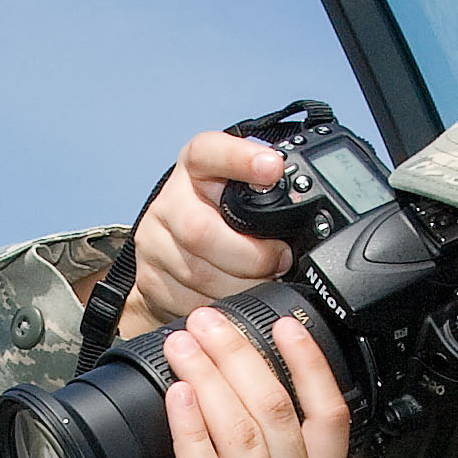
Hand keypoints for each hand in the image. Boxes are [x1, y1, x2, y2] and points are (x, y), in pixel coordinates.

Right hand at [117, 130, 301, 339]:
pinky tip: (237, 298)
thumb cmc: (219, 218)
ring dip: (241, 285)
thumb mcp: (239, 194)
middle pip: (200, 230)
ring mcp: (154, 240)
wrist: (172, 256)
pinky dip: (221, 305)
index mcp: (196, 167)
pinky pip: (189, 300)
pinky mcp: (149, 278)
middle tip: (280, 261)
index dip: (239, 159)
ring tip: (264, 282)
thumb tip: (307, 214)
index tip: (272, 168)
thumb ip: (264, 195)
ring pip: (198, 274)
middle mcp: (170, 200)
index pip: (209, 152)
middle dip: (250, 256)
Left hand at [166, 304, 351, 457]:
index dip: (308, 364)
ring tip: (183, 345)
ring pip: (243, 433)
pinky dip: (190, 432)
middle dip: (240, 356)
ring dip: (209, 380)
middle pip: (278, 411)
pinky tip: (176, 400)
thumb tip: (237, 438)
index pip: (329, 417)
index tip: (284, 323)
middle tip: (207, 320)